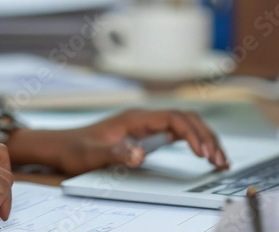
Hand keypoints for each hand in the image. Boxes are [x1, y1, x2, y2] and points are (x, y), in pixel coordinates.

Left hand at [5, 109, 228, 175]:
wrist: (59, 145)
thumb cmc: (73, 149)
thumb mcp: (91, 155)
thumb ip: (114, 153)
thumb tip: (140, 154)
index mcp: (133, 118)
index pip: (173, 119)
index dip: (192, 135)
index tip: (203, 155)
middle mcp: (142, 117)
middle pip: (185, 119)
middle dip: (206, 137)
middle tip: (220, 160)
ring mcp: (144, 124)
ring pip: (184, 124)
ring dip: (204, 138)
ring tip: (220, 159)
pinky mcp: (144, 133)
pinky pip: (177, 132)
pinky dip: (194, 141)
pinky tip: (204, 154)